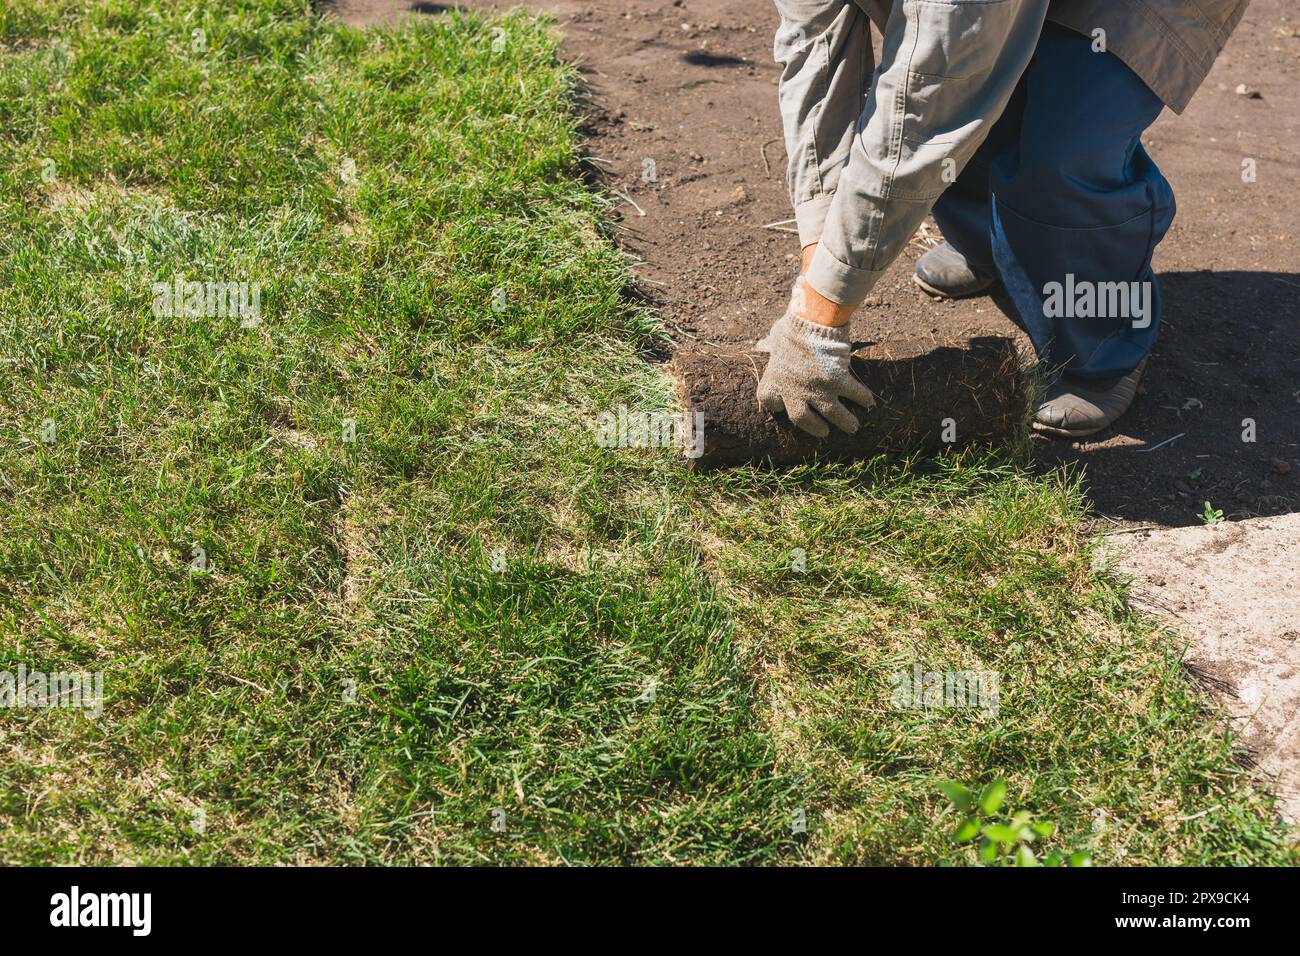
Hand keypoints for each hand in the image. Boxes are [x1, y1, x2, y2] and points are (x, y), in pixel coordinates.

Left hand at [756, 310, 874, 437]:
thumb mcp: (775, 337)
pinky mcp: (837, 381)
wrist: (812, 319)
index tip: (784, 407)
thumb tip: (762, 343)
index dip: (777, 405)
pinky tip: (870, 403)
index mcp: (776, 379)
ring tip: (853, 427)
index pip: (770, 402)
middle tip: (824, 431)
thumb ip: (771, 344)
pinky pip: (853, 395)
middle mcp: (794, 390)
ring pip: (832, 414)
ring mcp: (816, 388)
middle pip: (801, 419)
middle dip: (814, 428)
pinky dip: (863, 399)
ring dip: (845, 422)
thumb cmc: (793, 326)